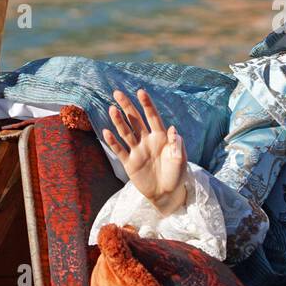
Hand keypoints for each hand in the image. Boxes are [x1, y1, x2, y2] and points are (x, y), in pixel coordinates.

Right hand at [102, 88, 188, 214]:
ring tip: (112, 109)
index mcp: (161, 137)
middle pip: (135, 120)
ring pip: (126, 132)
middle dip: (127, 106)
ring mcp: (137, 150)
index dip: (147, 105)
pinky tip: (106, 132)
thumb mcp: (180, 159)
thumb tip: (172, 129)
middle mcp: (147, 140)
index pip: (152, 117)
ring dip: (119, 121)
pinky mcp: (129, 163)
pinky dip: (113, 142)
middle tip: (117, 93)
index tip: (140, 92)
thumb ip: (176, 144)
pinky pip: (119, 150)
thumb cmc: (177, 174)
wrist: (167, 193)